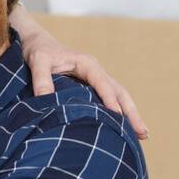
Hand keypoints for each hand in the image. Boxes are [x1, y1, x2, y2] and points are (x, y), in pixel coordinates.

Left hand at [11, 5, 147, 138]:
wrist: (35, 42)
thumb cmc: (37, 51)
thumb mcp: (37, 62)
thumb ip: (42, 80)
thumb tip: (46, 100)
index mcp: (87, 64)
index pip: (103, 83)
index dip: (111, 100)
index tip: (118, 117)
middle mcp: (95, 71)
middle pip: (119, 92)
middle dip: (131, 112)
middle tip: (143, 133)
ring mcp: (95, 79)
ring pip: (119, 96)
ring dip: (130, 114)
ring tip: (142, 135)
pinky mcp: (91, 87)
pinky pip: (109, 99)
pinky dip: (119, 112)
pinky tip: (123, 128)